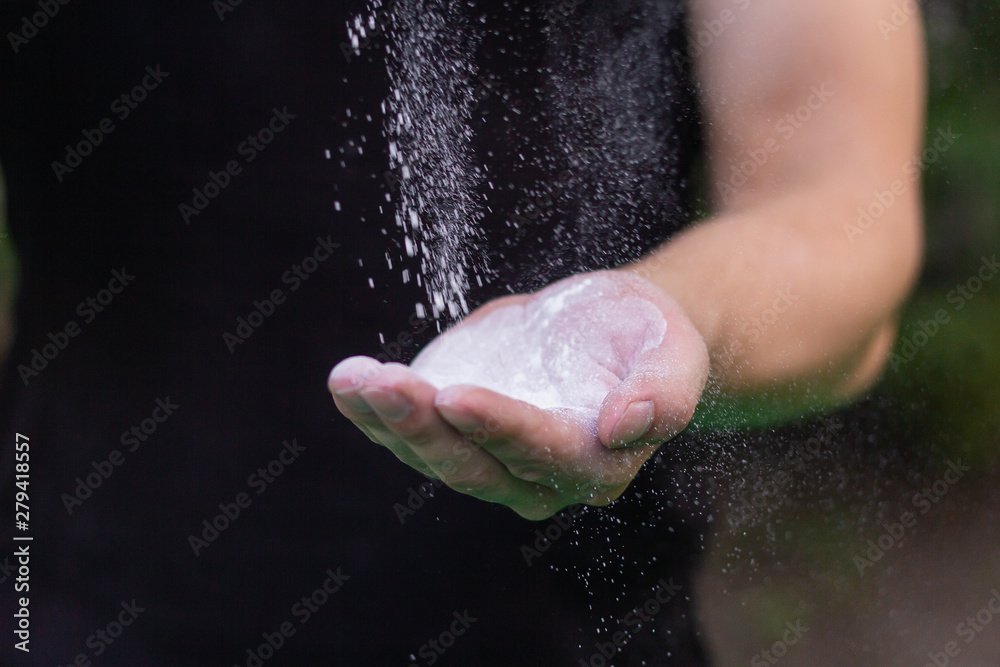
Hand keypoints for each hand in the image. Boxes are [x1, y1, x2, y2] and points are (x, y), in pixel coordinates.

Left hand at [328, 270, 708, 519]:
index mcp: (594, 463)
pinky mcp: (457, 437)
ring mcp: (491, 463)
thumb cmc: (646, 337)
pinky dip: (373, 414)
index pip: (540, 452)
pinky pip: (409, 436)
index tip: (453, 395)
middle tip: (380, 382)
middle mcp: (537, 479)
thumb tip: (626, 425)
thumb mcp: (673, 350)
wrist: (611, 331)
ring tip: (351, 378)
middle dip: (422, 425)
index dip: (497, 427)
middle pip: (472, 464)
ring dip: (387, 420)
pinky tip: (348, 385)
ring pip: (432, 456)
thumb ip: (664, 391)